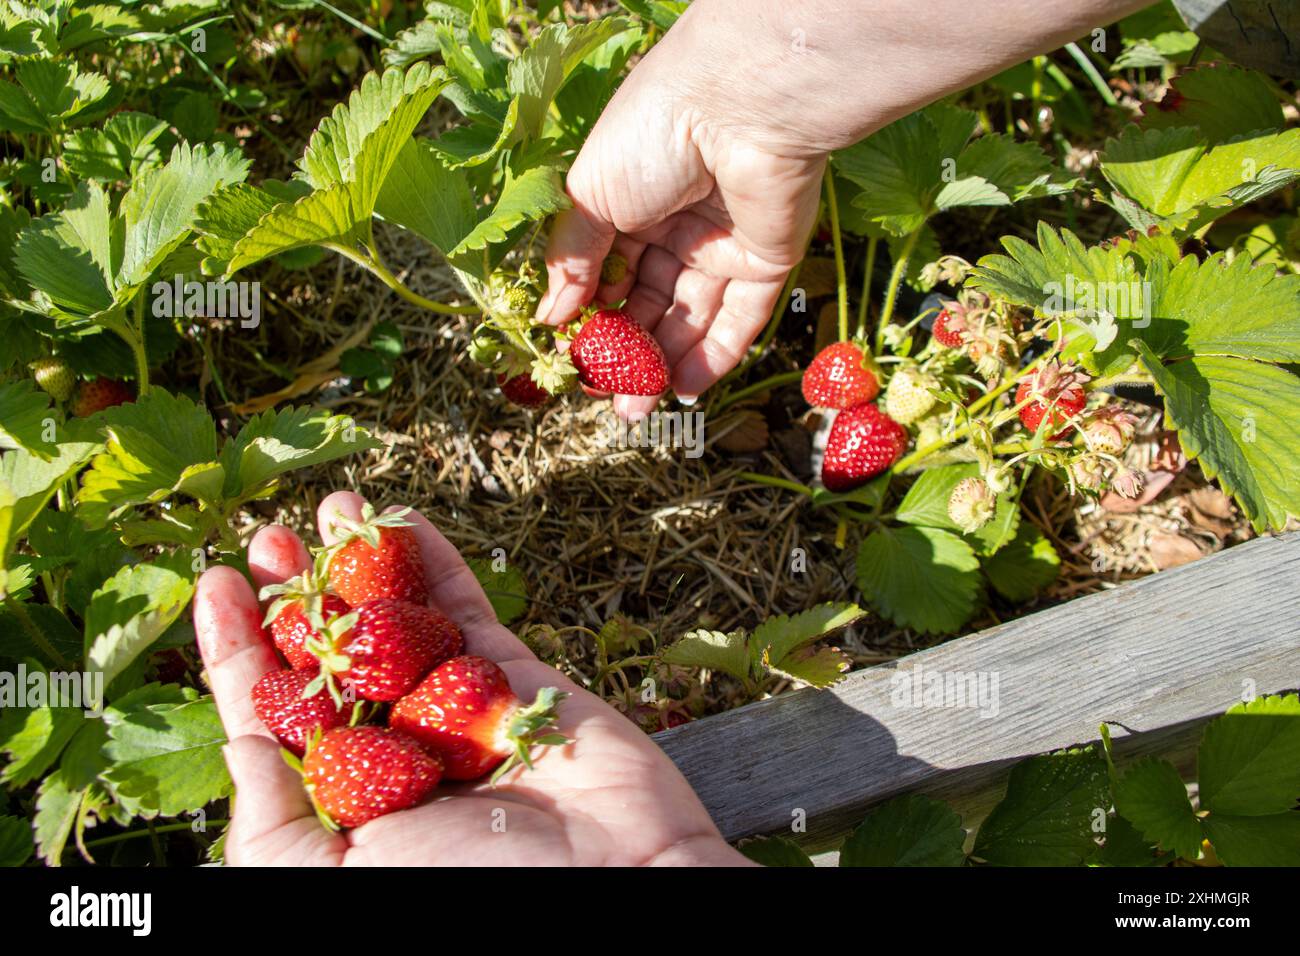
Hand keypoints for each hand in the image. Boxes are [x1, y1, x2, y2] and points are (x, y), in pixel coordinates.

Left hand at [194, 490, 747, 865]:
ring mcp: (454, 711)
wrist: (609, 889)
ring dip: (364, 564)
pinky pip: (466, 610)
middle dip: (297, 595)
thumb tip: (239, 747)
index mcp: (341, 800)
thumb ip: (272, 822)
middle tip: (271, 537)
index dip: (237, 647)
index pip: (272, 711)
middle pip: (331, 656)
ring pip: (398, 622)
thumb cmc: (459, 900)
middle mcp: (394, 750)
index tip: (216, 584)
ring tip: (333, 508)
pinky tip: (404, 520)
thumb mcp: (326, 881)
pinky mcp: (513, 680)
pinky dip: (436, 563)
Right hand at [537, 7, 825, 419]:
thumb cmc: (651, 136)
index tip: (576, 358)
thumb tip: (549, 316)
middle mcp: (677, 223)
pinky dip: (714, 356)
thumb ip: (571, 260)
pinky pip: (741, 318)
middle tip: (608, 398)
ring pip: (692, 317)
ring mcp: (724, 244)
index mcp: (630, 200)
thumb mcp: (590, 197)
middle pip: (650, 300)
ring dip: (665, 363)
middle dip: (629, 351)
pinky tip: (684, 389)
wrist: (738, 107)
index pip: (609, 271)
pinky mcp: (768, 260)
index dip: (593, 315)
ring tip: (637, 410)